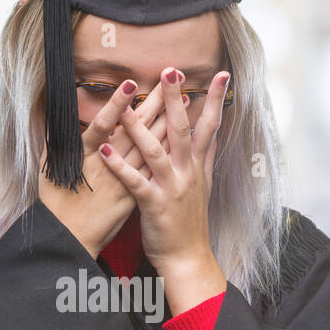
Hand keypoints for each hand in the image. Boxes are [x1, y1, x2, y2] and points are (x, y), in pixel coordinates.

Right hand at [38, 80, 171, 258]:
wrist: (68, 238)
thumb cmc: (56, 202)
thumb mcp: (50, 168)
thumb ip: (56, 141)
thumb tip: (55, 117)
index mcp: (82, 156)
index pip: (101, 125)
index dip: (116, 104)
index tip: (130, 83)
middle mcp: (105, 166)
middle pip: (134, 129)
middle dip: (154, 102)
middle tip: (171, 78)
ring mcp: (122, 181)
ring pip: (150, 148)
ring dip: (168, 123)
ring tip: (185, 100)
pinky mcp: (133, 196)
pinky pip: (154, 171)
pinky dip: (167, 154)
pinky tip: (181, 140)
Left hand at [96, 66, 230, 310]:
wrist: (188, 259)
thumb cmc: (189, 223)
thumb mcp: (203, 187)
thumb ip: (205, 158)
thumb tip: (214, 132)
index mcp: (197, 167)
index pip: (210, 127)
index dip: (216, 100)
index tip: (224, 73)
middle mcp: (187, 173)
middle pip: (183, 130)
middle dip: (175, 100)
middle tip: (170, 71)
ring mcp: (172, 189)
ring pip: (157, 152)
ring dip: (140, 128)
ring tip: (126, 106)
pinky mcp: (154, 205)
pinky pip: (134, 182)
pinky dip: (119, 165)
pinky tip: (104, 150)